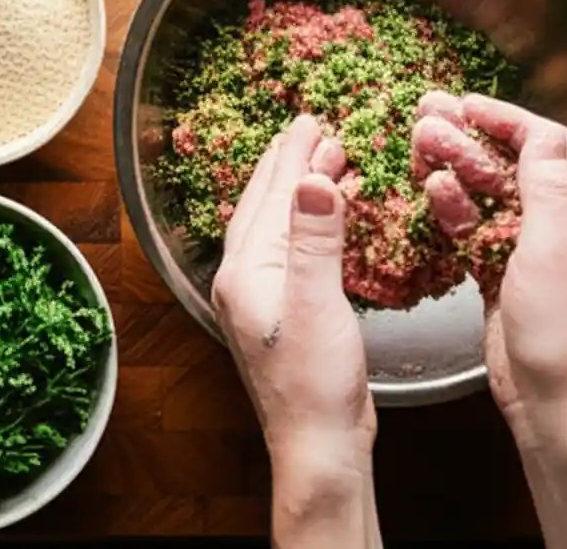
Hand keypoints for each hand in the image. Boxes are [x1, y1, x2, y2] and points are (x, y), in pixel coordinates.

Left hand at [211, 114, 373, 459]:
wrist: (317, 446)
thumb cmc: (313, 383)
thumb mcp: (316, 304)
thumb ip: (313, 240)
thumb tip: (312, 178)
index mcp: (242, 272)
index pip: (269, 198)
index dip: (291, 156)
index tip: (312, 120)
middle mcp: (241, 280)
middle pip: (264, 206)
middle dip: (289, 165)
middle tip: (315, 127)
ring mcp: (259, 297)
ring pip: (276, 227)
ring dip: (299, 191)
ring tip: (324, 159)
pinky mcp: (282, 312)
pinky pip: (290, 249)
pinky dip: (308, 223)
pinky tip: (324, 217)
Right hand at [413, 93, 566, 451]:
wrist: (552, 404)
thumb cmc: (566, 334)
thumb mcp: (557, 249)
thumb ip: (547, 187)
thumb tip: (540, 134)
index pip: (554, 148)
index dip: (508, 121)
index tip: (466, 103)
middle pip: (518, 165)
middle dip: (472, 139)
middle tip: (428, 113)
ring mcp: (539, 248)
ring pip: (493, 194)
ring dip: (456, 168)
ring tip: (418, 141)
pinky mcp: (508, 271)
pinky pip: (479, 228)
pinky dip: (455, 209)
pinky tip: (430, 188)